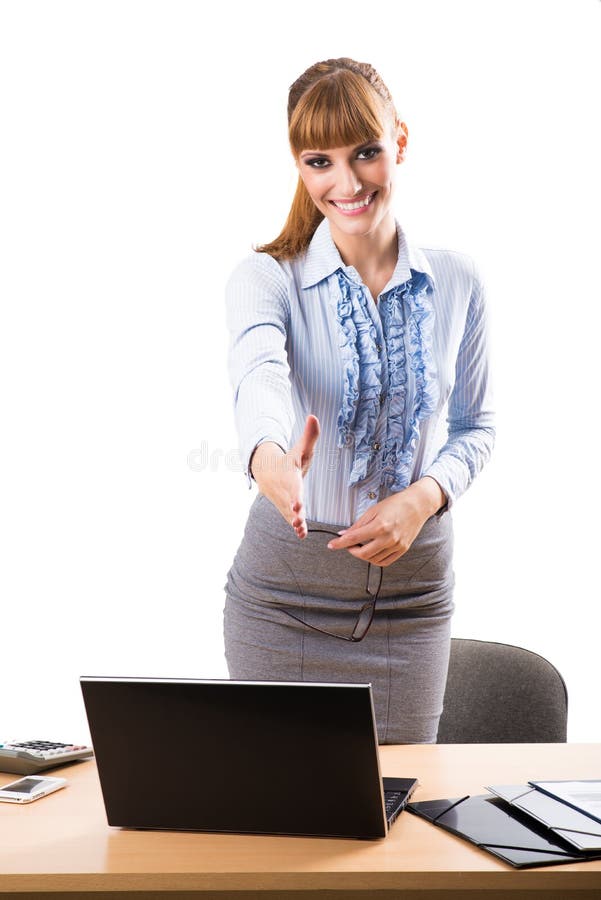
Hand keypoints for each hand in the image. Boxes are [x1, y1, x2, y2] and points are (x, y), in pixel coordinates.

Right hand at [250, 415, 319, 538]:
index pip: (292, 486)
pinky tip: (302, 535)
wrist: (268, 471)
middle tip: (298, 518)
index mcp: (289, 476)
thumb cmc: (289, 460)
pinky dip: (295, 527)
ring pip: (289, 513)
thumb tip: (314, 416)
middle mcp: (285, 490)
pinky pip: (290, 519)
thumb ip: (309, 435)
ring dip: (294, 522)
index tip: (297, 503)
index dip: (294, 494)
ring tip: (300, 530)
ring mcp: (284, 501)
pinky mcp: (286, 509)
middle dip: (293, 511)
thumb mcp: (300, 448)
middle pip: (289, 502)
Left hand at [326, 477, 445, 566]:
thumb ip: (358, 525)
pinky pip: (385, 562)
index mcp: (379, 526)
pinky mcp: (403, 549)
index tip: (331, 545)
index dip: (340, 543)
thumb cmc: (395, 504)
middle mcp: (388, 538)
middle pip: (363, 553)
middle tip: (348, 544)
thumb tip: (343, 534)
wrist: (417, 505)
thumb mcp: (373, 511)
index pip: (354, 538)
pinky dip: (375, 560)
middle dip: (351, 550)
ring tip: (360, 546)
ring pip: (373, 560)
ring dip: (363, 555)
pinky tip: (371, 552)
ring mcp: (397, 545)